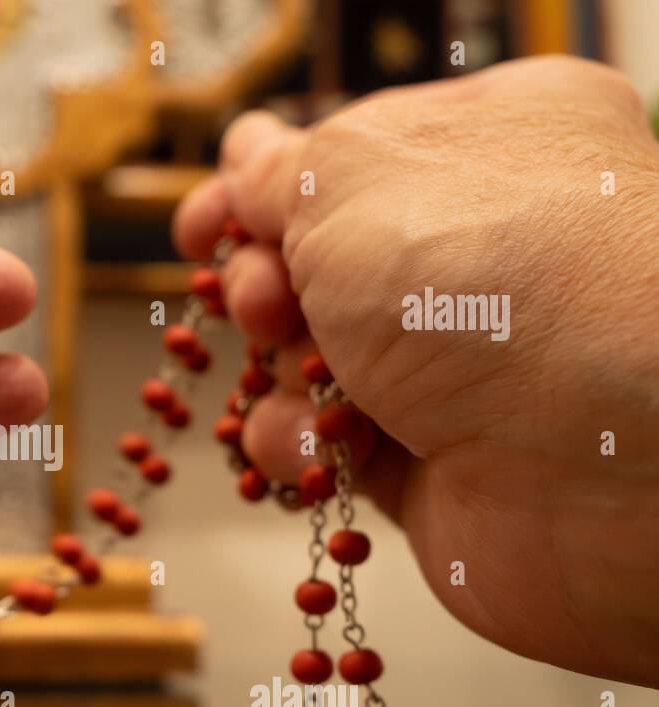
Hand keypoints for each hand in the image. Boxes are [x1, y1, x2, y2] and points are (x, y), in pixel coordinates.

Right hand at [175, 56, 658, 686]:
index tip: (199, 230)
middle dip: (264, 288)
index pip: (344, 157)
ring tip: (305, 377)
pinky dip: (303, 444)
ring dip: (277, 372)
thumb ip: (279, 172)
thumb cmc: (488, 282)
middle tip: (268, 305)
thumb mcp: (353, 181)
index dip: (258, 193)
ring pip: (308, 360)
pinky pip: (328, 442)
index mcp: (487, 145)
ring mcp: (455, 361)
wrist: (606, 462)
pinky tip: (320, 445)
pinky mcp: (432, 457)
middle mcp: (477, 252)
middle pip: (314, 265)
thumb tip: (246, 154)